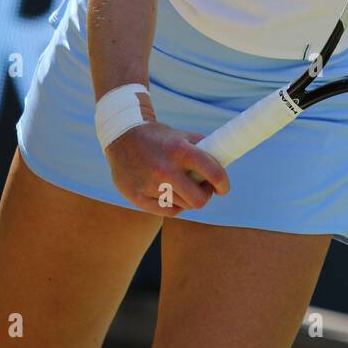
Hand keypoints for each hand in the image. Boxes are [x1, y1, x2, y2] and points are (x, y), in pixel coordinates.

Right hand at [106, 122, 229, 216]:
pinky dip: (174, 204)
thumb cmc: (158, 138)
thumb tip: (226, 163)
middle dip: (206, 195)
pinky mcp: (138, 198)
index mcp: (179, 150)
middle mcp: (165, 169)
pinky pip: (168, 211)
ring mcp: (150, 185)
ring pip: (184, 206)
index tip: (223, 187)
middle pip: (200, 200)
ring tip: (182, 185)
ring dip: (188, 198)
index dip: (223, 184)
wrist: (121, 137)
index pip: (213, 173)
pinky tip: (170, 192)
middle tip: (204, 188)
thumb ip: (203, 149)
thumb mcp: (181, 136)